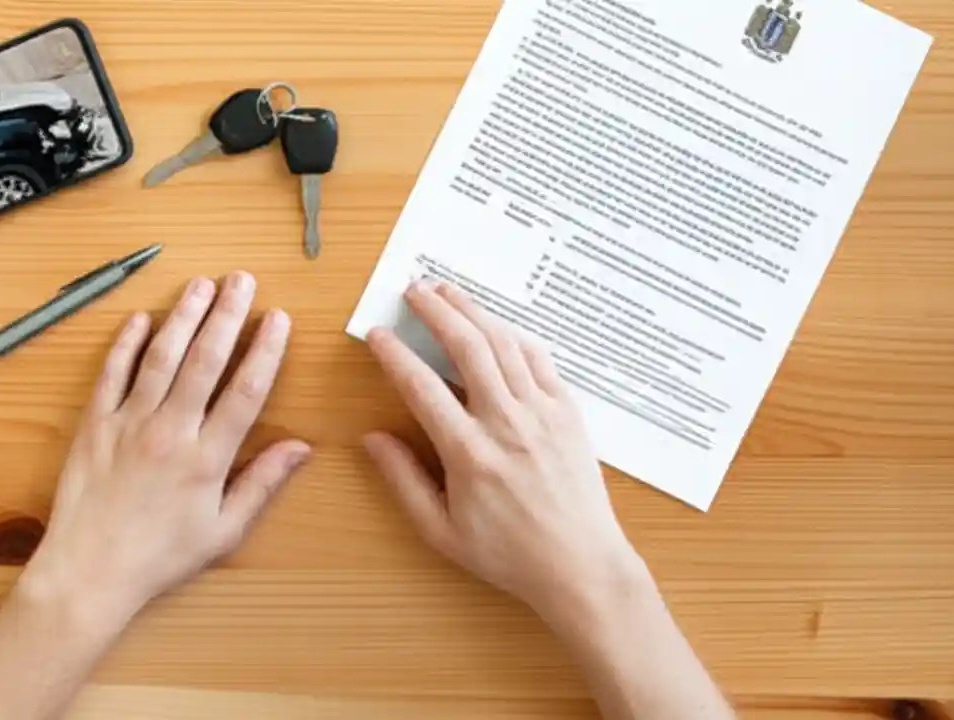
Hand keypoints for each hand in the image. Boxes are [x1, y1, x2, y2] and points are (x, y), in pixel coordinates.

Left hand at [24, 272, 310, 635]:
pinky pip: (112, 374)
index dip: (265, 350)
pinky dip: (125, 343)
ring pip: (161, 357)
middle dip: (227, 315)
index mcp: (208, 459)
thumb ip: (262, 483)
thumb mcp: (224, 531)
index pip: (246, 391)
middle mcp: (170, 432)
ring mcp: (129, 424)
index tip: (277, 318)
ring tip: (200, 284)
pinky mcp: (94, 425)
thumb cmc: (160, 558)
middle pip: (205, 361)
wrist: (90, 572)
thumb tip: (300, 447)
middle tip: (241, 280)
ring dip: (183, 316)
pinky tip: (141, 318)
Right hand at [364, 280, 643, 634]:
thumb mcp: (441, 531)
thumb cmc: (507, 555)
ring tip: (448, 291)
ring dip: (473, 311)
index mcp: (469, 454)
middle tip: (413, 290)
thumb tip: (372, 438)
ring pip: (504, 344)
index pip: (422, 387)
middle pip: (466, 348)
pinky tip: (495, 324)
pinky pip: (539, 358)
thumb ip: (403, 481)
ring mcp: (542, 413)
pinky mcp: (568, 411)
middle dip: (436, 311)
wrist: (581, 565)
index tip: (378, 334)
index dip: (395, 354)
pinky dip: (513, 334)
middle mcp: (506, 423)